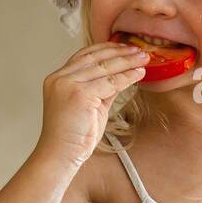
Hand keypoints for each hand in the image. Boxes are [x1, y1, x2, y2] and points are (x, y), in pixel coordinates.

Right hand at [36, 41, 149, 170]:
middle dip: (120, 52)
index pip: (84, 55)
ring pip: (104, 68)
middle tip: (139, 50)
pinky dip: (127, 77)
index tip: (124, 47)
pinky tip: (139, 74)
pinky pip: (110, 82)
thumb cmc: (73, 135)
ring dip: (127, 62)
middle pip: (95, 58)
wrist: (60, 155)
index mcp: (58, 78)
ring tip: (143, 59)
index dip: (106, 49)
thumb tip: (121, 76)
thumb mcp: (88, 105)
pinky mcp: (80, 95)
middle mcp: (60, 78)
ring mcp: (68, 85)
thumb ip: (101, 89)